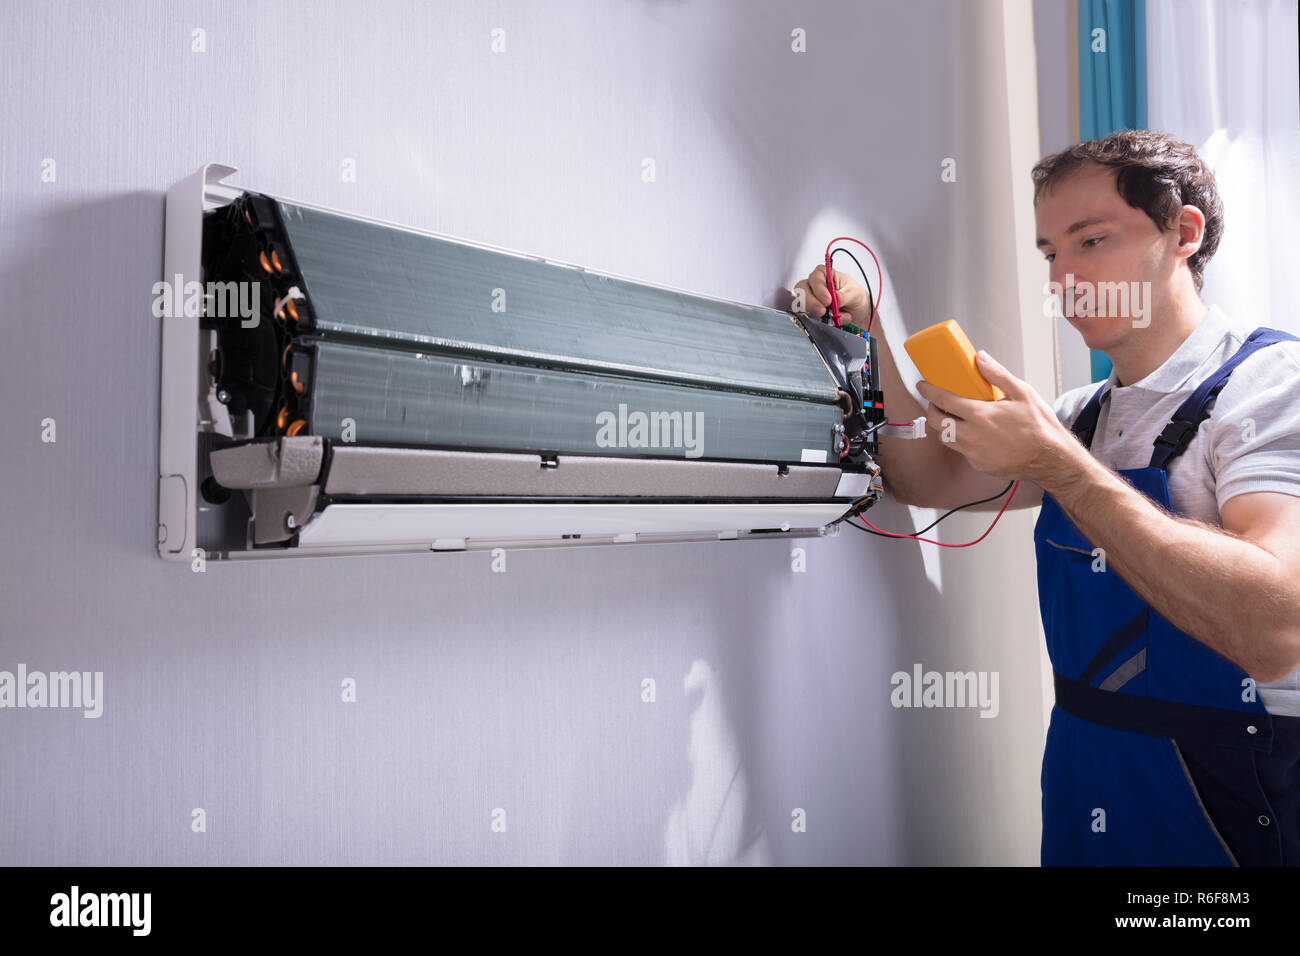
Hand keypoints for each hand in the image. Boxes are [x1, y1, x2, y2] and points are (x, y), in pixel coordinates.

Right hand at [792, 264, 869, 323]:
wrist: (855, 310)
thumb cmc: (853, 295)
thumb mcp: (855, 293)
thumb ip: (844, 296)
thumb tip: (836, 297)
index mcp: (824, 273)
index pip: (815, 277)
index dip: (819, 288)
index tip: (828, 300)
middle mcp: (813, 284)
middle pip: (802, 290)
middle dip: (811, 302)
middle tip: (822, 312)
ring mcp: (809, 298)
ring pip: (801, 304)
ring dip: (814, 312)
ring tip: (831, 317)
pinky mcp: (808, 311)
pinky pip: (805, 316)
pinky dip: (816, 320)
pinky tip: (830, 320)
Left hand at [914, 350, 1080, 483]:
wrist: (1051, 458)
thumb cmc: (1039, 426)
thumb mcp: (1022, 393)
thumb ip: (997, 375)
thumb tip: (980, 358)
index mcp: (980, 415)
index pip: (943, 400)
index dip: (928, 391)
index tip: (922, 384)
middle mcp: (972, 436)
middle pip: (935, 422)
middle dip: (931, 409)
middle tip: (937, 401)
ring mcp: (973, 453)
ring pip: (945, 438)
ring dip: (944, 426)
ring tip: (956, 416)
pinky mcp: (978, 464)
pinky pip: (961, 450)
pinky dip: (962, 439)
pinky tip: (975, 432)